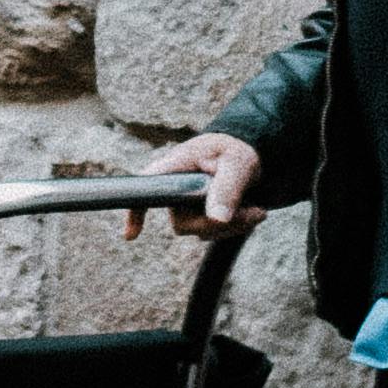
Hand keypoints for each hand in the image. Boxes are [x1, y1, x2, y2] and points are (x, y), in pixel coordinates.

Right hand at [128, 132, 260, 240]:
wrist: (247, 155)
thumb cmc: (236, 151)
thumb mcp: (237, 164)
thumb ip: (226, 189)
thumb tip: (217, 219)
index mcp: (175, 167)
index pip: (146, 187)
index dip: (135, 210)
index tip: (131, 235)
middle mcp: (175, 189)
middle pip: (184, 223)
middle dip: (219, 224)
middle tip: (255, 213)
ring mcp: (187, 205)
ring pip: (202, 232)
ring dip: (233, 226)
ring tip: (257, 210)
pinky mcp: (200, 216)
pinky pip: (213, 233)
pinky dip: (235, 227)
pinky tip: (252, 213)